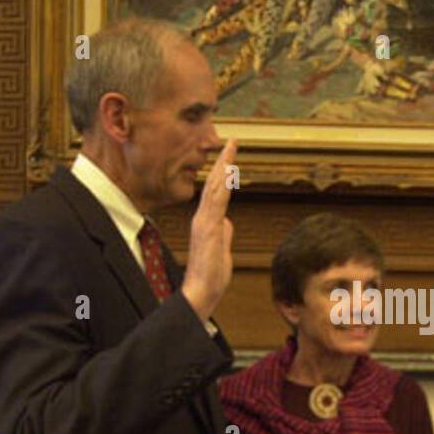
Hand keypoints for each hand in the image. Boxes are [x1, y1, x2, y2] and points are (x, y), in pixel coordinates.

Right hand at [181, 138, 237, 322]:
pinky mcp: (207, 229)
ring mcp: (204, 222)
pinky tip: (227, 171)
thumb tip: (227, 222)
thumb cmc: (210, 276)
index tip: (230, 156)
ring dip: (223, 167)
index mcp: (207, 222)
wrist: (201, 292)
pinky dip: (221, 185)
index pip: (216, 192)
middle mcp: (203, 218)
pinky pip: (215, 202)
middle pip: (214, 184)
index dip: (223, 173)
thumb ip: (224, 233)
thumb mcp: (222, 250)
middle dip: (224, 162)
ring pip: (214, 188)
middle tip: (232, 141)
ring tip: (230, 148)